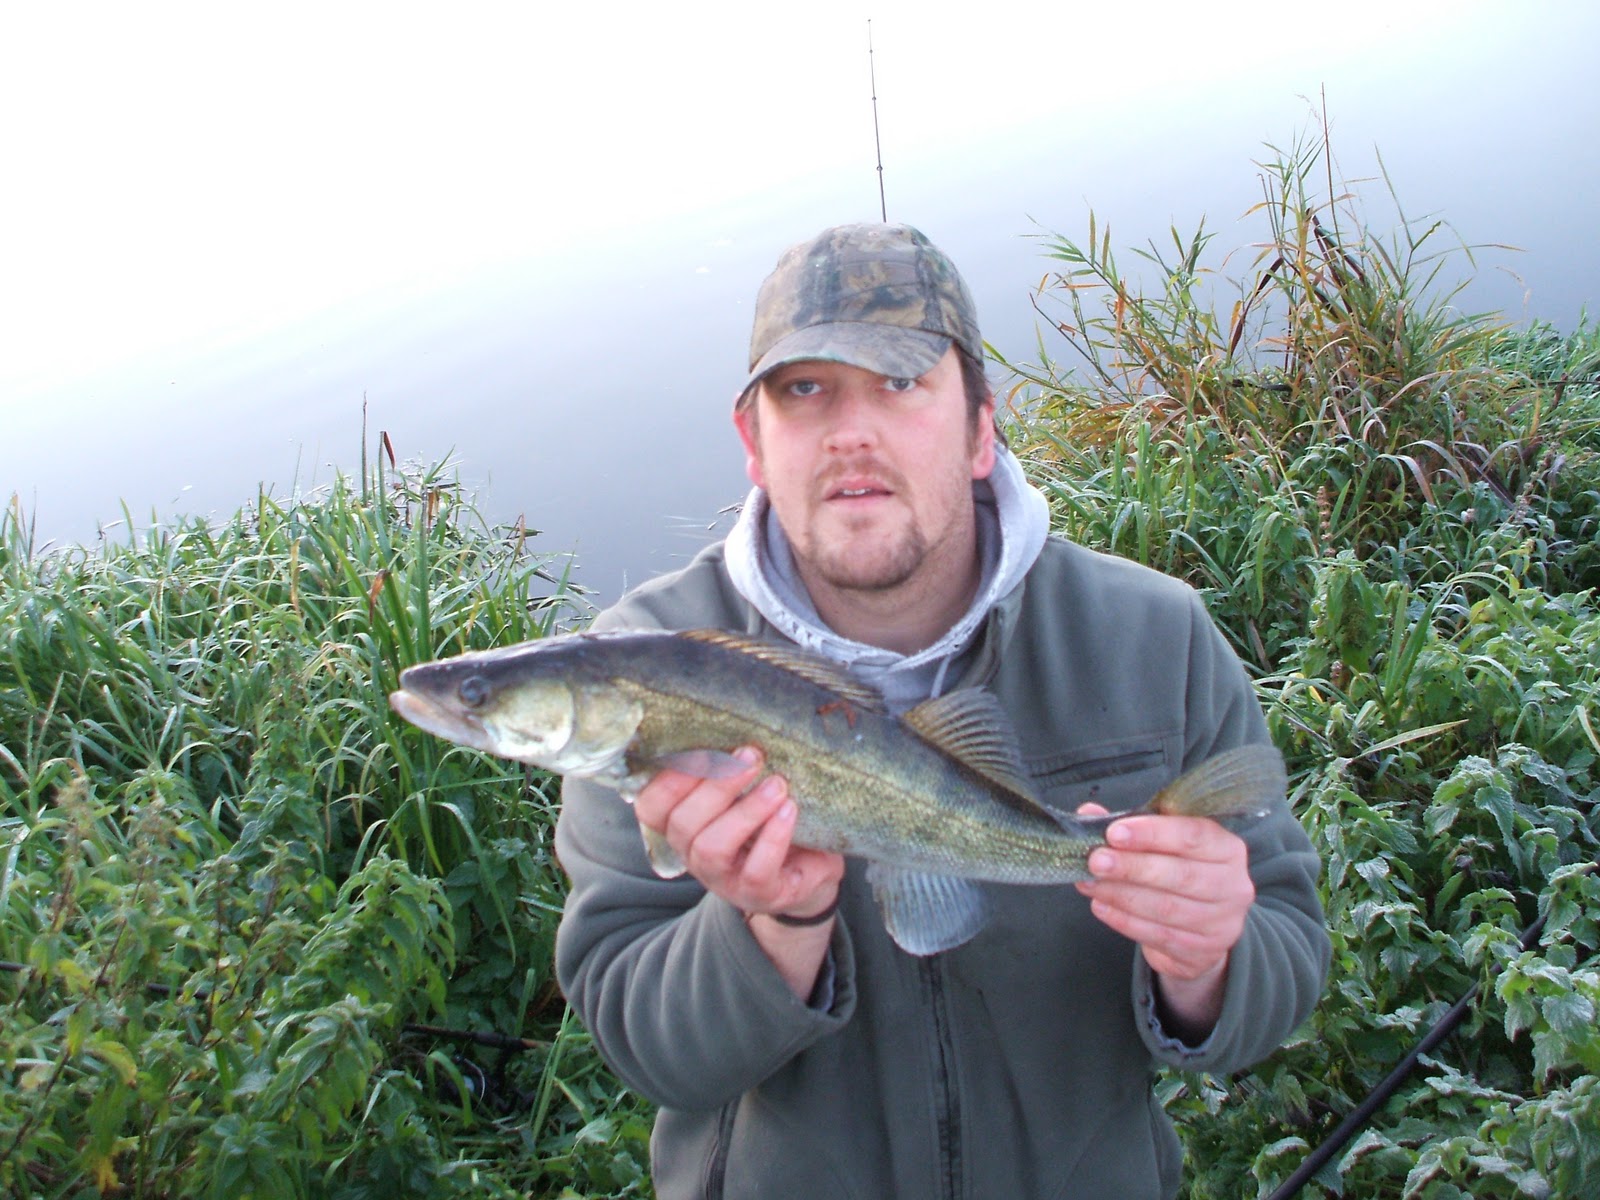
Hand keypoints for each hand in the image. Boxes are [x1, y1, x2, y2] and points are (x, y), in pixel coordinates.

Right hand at [632, 746, 843, 921]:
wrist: (811, 868)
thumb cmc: (769, 819)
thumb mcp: (744, 790)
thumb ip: (729, 765)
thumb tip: (734, 714)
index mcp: (682, 825)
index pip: (651, 806)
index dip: (670, 778)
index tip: (705, 748)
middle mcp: (692, 853)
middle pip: (683, 823)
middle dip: (716, 785)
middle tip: (752, 756)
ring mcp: (722, 878)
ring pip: (713, 846)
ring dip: (746, 810)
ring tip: (778, 785)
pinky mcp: (756, 893)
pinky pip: (756, 869)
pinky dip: (773, 836)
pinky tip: (790, 810)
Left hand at [1074, 805, 1253, 1036]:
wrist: (1201, 932)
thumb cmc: (1179, 874)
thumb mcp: (1164, 845)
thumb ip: (1132, 827)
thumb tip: (1089, 812)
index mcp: (1227, 849)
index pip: (1193, 835)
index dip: (1152, 833)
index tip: (1114, 832)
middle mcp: (1232, 886)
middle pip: (1180, 874)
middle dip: (1132, 866)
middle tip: (1095, 860)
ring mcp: (1221, 922)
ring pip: (1166, 908)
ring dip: (1121, 895)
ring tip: (1089, 883)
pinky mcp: (1202, 952)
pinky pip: (1158, 935)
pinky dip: (1124, 921)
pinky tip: (1101, 907)